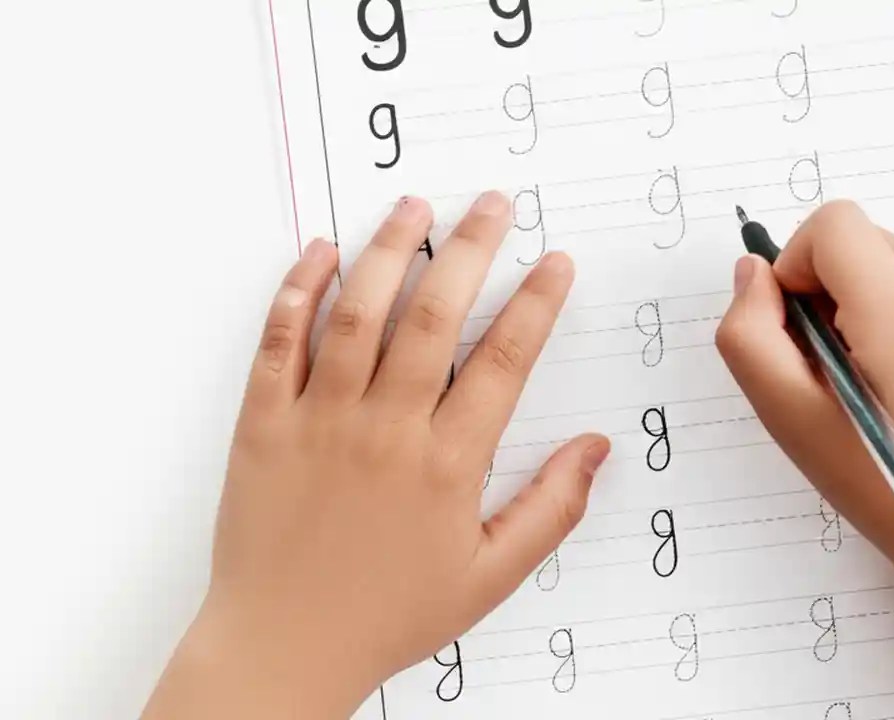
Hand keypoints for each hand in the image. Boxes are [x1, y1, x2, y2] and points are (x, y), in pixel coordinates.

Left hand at [144, 193, 609, 718]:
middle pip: (434, 315)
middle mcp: (385, 430)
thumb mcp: (489, 576)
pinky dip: (299, 289)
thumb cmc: (387, 615)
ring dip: (390, 249)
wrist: (283, 647)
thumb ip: (550, 509)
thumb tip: (595, 450)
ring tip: (415, 205)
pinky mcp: (264, 424)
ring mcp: (319, 421)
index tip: (555, 263)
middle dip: (472, 248)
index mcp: (447, 465)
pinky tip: (321, 251)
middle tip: (494, 204)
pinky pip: (279, 341)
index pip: (504, 360)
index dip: (536, 302)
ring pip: (358, 312)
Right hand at [715, 200, 893, 578]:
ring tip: (859, 375)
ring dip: (857, 299)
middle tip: (823, 361)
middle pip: (862, 237)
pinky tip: (893, 378)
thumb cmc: (875, 485)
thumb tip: (754, 272)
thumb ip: (750, 333)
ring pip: (889, 259)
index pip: (836, 225)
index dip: (796, 264)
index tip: (796, 327)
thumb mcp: (787, 415)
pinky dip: (891, 313)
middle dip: (825, 284)